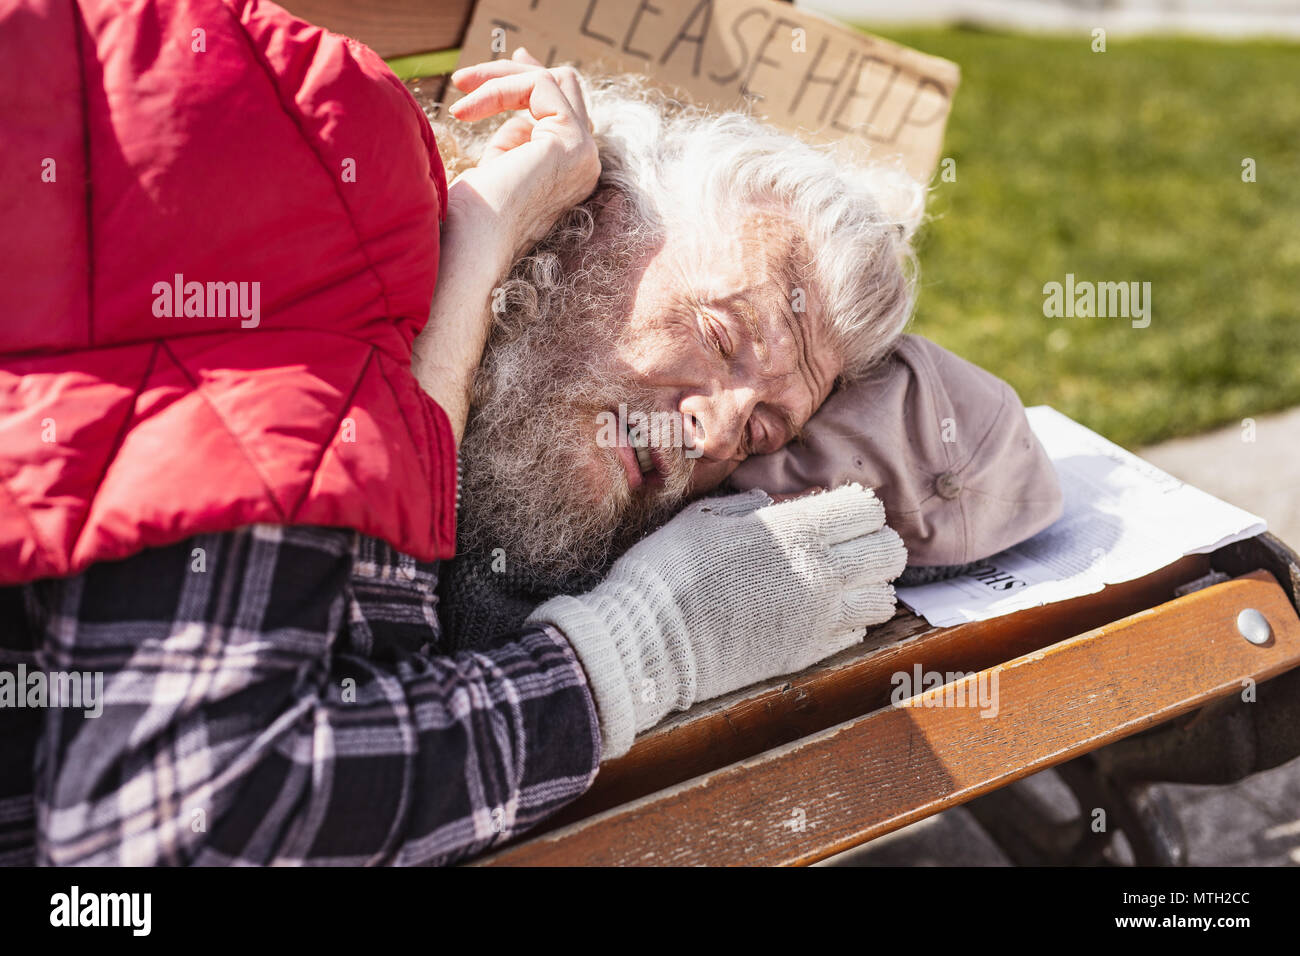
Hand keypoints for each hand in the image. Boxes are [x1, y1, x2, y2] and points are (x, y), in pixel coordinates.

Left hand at [412, 50, 598, 440]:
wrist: (464, 261)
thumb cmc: (462, 230)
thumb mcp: (488, 171)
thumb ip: (508, 140)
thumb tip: (501, 108)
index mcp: (564, 176)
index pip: (556, 113)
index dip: (521, 85)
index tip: (475, 81)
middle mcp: (582, 168)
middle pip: (564, 90)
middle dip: (517, 72)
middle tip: (467, 77)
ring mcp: (583, 157)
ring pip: (556, 81)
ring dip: (502, 75)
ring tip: (459, 90)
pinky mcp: (571, 146)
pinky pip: (541, 87)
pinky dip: (499, 87)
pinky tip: (464, 111)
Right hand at [527, 484, 907, 758]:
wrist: (649, 640)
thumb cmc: (667, 570)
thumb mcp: (704, 517)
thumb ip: (751, 507)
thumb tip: (778, 505)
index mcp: (795, 532)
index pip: (867, 511)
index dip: (855, 507)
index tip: (836, 511)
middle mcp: (819, 575)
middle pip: (890, 553)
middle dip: (875, 543)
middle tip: (848, 544)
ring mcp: (817, 620)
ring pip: (884, 598)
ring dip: (868, 585)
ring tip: (840, 582)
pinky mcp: (806, 655)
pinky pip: (856, 633)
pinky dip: (849, 619)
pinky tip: (820, 612)